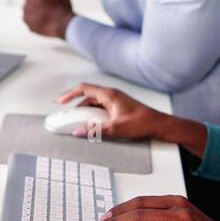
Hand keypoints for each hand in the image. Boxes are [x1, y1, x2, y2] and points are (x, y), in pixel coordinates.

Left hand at [23, 0, 73, 37]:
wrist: (62, 24)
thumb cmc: (63, 5)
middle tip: (48, 6)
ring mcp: (26, 9)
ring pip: (29, 7)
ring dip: (35, 9)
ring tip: (47, 14)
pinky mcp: (26, 20)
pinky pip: (29, 18)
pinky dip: (34, 19)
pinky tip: (44, 20)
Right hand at [56, 82, 210, 156]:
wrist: (159, 125)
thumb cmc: (142, 122)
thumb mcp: (115, 128)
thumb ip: (95, 130)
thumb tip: (78, 131)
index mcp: (109, 94)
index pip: (83, 89)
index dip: (69, 94)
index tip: (60, 101)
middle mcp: (111, 95)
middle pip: (87, 97)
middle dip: (76, 107)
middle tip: (67, 117)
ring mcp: (115, 101)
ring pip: (94, 104)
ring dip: (85, 113)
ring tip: (80, 124)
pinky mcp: (119, 108)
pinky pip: (101, 109)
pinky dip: (94, 116)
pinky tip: (94, 126)